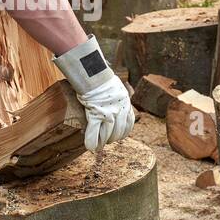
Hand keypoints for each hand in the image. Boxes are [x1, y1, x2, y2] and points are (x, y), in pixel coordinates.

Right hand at [52, 35, 135, 150]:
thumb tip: (117, 97)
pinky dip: (92, 141)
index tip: (117, 135)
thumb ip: (119, 97)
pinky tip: (90, 147)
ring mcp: (108, 113)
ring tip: (98, 145)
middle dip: (112, 138)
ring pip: (108, 135)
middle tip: (106, 141)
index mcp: (126, 104)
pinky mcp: (95, 115)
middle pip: (119, 132)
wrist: (94, 73)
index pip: (129, 123)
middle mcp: (120, 111)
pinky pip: (94, 133)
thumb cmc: (102, 78)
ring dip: (103, 142)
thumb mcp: (117, 87)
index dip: (123, 132)